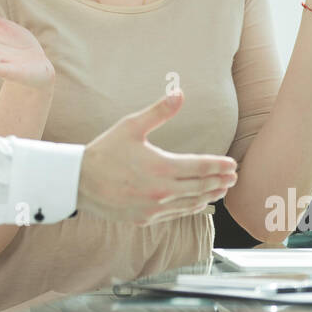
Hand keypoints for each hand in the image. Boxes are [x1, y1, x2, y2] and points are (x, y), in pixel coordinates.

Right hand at [78, 91, 237, 225]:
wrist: (78, 182)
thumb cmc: (105, 151)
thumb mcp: (131, 126)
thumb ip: (159, 111)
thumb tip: (180, 93)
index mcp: (161, 167)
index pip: (200, 167)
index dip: (219, 166)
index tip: (233, 164)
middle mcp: (161, 191)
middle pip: (201, 187)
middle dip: (220, 181)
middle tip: (233, 177)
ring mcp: (154, 208)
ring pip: (191, 204)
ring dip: (209, 195)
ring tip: (221, 189)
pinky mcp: (145, 218)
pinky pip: (176, 214)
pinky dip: (191, 208)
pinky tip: (197, 202)